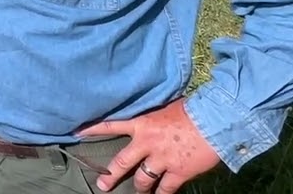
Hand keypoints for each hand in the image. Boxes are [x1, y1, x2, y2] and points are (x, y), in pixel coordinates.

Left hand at [76, 98, 222, 192]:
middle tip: (102, 183)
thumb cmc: (192, 109)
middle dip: (110, 174)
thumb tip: (148, 116)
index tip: (77, 134)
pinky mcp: (178, 172)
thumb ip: (153, 116)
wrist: (214, 121)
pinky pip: (166, 189)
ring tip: (136, 192)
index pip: (110, 125)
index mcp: (142, 123)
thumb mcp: (164, 106)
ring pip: (142, 179)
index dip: (93, 130)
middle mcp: (147, 143)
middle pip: (122, 162)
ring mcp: (161, 159)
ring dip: (139, 187)